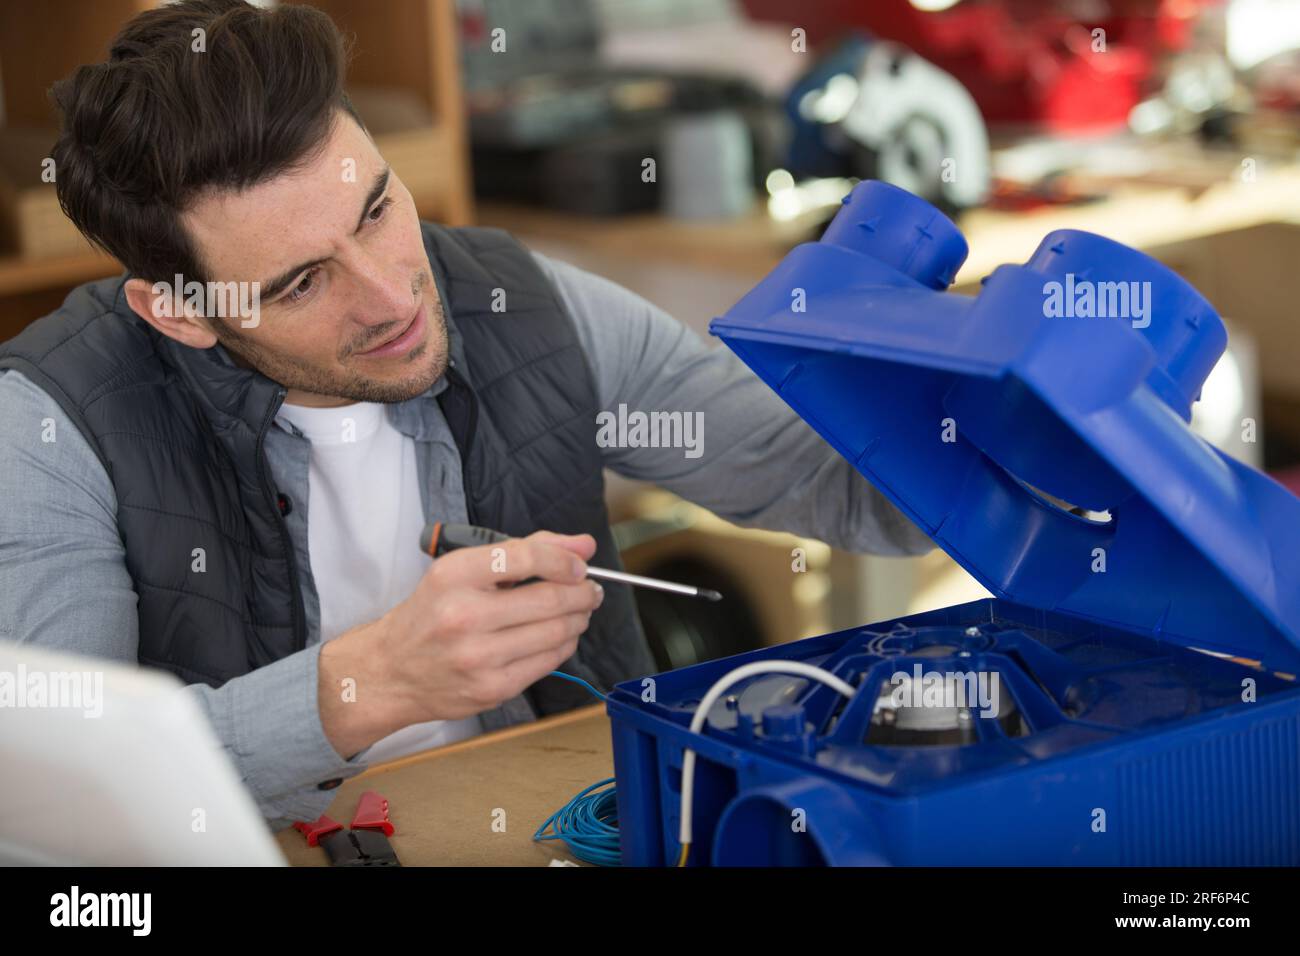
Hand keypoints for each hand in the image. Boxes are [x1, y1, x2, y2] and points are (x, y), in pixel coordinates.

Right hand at [320, 531, 602, 755]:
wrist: (391, 671)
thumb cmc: (432, 614)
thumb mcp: (463, 570)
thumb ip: (526, 550)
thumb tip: (584, 546)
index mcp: (453, 576)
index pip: (526, 557)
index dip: (564, 559)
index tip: (580, 565)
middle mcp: (464, 615)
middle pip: (550, 599)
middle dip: (583, 592)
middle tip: (590, 589)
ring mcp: (478, 657)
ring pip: (557, 632)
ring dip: (579, 618)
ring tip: (578, 610)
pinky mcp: (492, 688)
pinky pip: (548, 661)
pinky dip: (564, 644)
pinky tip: (558, 635)